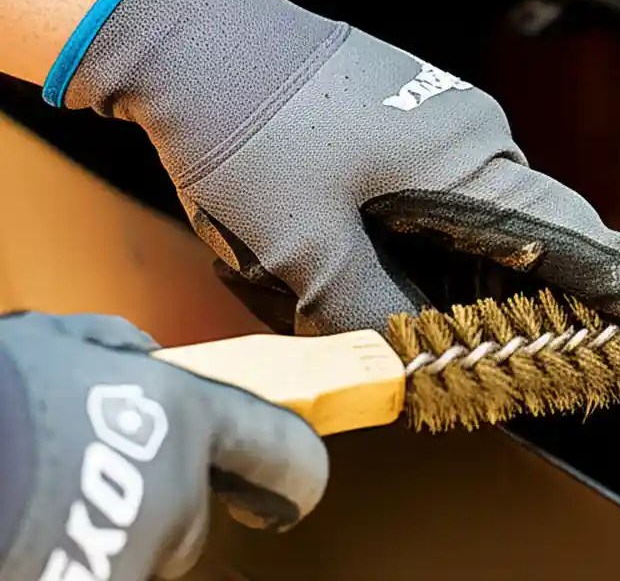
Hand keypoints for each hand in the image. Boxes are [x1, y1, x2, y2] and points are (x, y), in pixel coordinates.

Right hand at [0, 312, 327, 580]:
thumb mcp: (52, 344)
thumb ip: (119, 351)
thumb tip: (147, 358)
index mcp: (182, 415)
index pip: (288, 453)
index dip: (296, 473)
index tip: (289, 489)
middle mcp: (177, 489)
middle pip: (199, 514)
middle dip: (165, 505)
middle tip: (96, 482)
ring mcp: (142, 551)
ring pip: (152, 553)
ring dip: (118, 536)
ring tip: (48, 508)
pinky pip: (116, 572)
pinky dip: (86, 561)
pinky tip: (40, 544)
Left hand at [54, 0, 619, 334]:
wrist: (203, 44)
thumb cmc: (254, 138)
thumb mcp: (309, 255)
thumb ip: (379, 319)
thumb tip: (425, 358)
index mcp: (470, 165)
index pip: (574, 239)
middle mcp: (476, 136)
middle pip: (539, 231)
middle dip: (545, 292)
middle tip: (552, 344)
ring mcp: (447, 119)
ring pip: (493, 213)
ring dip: (481, 266)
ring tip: (447, 306)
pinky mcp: (416, 115)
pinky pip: (457, 187)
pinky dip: (449, 234)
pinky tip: (405, 258)